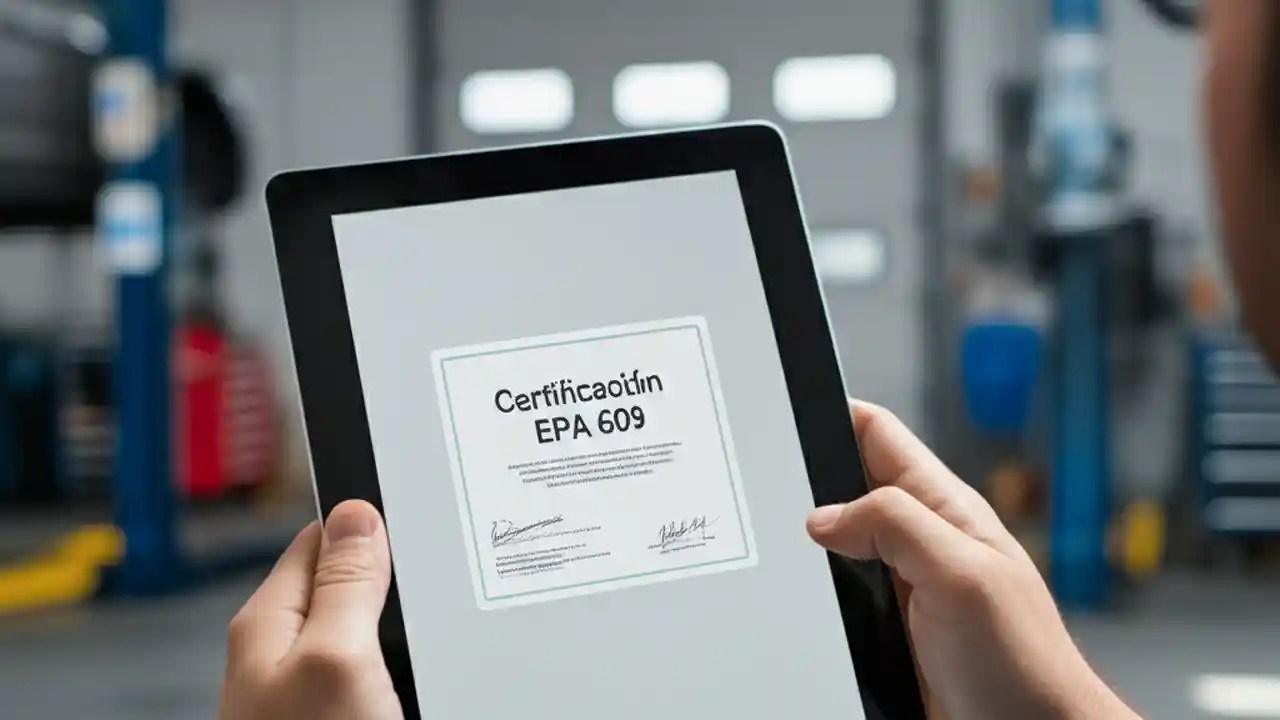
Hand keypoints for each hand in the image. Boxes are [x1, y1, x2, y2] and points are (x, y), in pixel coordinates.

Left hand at [219, 500, 402, 719]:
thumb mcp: (339, 657)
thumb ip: (346, 585)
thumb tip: (354, 514)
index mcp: (266, 621)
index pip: (317, 539)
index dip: (364, 530)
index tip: (404, 536)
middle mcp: (274, 651)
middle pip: (336, 583)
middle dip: (377, 582)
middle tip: (410, 597)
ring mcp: (296, 686)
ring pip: (352, 629)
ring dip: (384, 628)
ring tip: (408, 633)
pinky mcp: (322, 711)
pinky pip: (357, 668)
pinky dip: (383, 663)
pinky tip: (397, 677)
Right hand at [807, 402, 1139, 719]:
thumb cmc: (1024, 662)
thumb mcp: (961, 574)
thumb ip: (896, 526)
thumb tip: (826, 515)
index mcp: (945, 507)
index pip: (878, 434)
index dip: (835, 411)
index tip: (788, 406)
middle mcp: (923, 538)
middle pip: (851, 483)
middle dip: (811, 475)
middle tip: (766, 474)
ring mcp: (907, 582)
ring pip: (842, 537)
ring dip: (812, 535)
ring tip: (774, 527)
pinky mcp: (894, 626)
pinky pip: (843, 587)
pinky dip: (819, 583)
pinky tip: (803, 588)